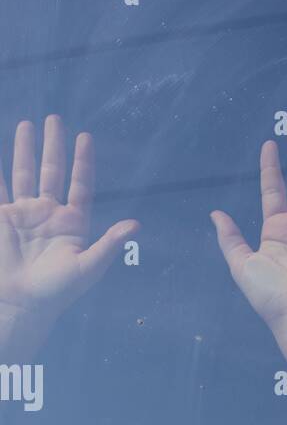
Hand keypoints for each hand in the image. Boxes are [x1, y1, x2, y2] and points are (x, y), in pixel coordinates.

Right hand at [0, 116, 138, 355]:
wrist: (22, 305)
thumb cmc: (58, 292)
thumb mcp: (87, 267)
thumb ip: (109, 244)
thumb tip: (136, 225)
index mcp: (72, 223)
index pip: (79, 184)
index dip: (83, 162)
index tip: (85, 137)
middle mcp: (48, 214)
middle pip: (51, 171)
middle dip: (52, 145)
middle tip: (54, 119)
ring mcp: (24, 215)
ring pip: (24, 173)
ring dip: (23, 149)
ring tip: (26, 124)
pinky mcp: (2, 219)